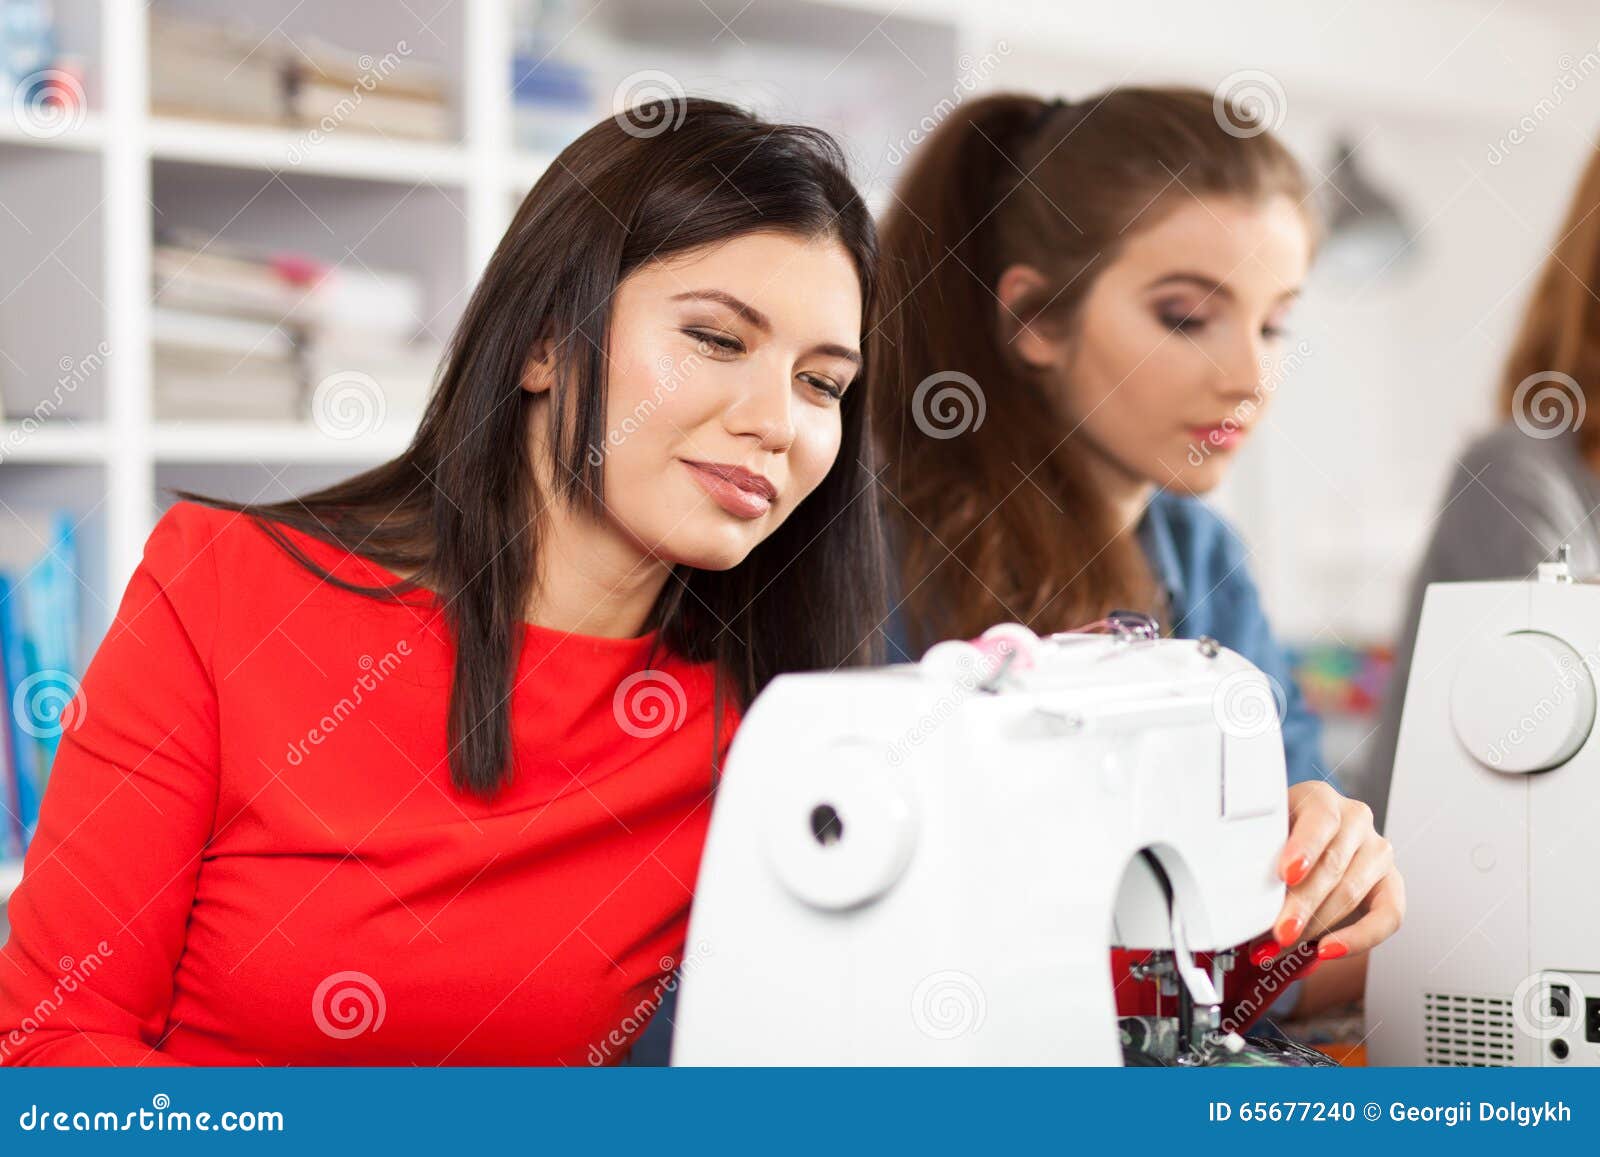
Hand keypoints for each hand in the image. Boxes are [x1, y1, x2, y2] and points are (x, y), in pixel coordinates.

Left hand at [1267, 781, 1404, 961]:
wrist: (1306, 844)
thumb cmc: (1279, 840)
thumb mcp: (1265, 836)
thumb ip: (1257, 856)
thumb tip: (1238, 902)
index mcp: (1320, 798)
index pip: (1320, 819)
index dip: (1304, 848)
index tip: (1286, 874)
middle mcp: (1354, 819)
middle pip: (1332, 864)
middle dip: (1302, 904)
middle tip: (1278, 931)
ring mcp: (1377, 850)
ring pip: (1351, 892)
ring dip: (1317, 925)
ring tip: (1286, 944)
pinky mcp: (1391, 883)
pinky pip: (1388, 916)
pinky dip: (1359, 938)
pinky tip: (1329, 950)